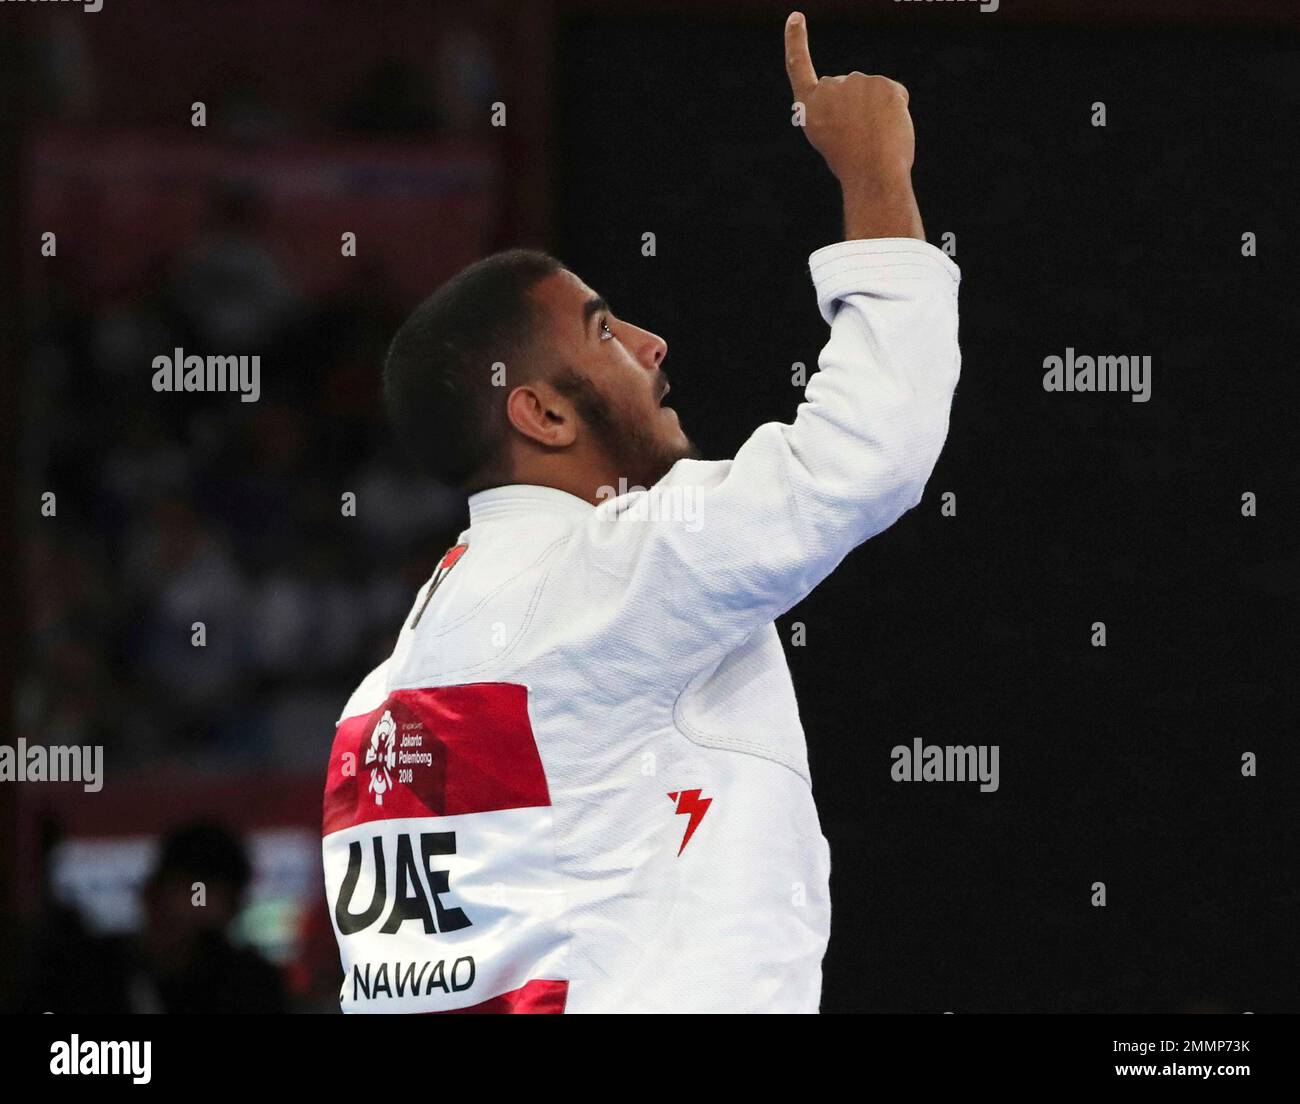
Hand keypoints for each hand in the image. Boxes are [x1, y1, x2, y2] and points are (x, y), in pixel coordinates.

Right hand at [784, 11, 923, 238]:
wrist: (872, 175)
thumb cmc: (852, 165)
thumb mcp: (833, 138)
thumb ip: (840, 111)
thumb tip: (868, 99)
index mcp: (809, 106)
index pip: (798, 66)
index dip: (796, 41)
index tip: (796, 18)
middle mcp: (830, 88)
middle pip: (848, 89)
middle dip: (858, 107)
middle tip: (858, 138)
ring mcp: (857, 83)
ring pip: (872, 93)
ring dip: (877, 111)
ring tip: (873, 138)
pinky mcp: (884, 84)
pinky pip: (894, 96)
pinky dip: (896, 112)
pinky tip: (889, 129)